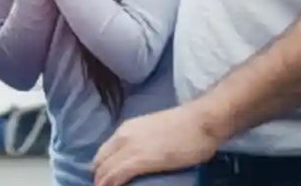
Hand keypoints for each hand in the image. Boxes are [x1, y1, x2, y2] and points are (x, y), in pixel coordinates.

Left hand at [91, 105, 222, 185]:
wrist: (201, 121)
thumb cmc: (186, 127)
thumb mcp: (154, 132)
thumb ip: (143, 143)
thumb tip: (143, 156)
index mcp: (126, 129)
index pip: (103, 153)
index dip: (101, 169)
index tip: (105, 181)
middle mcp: (122, 136)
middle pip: (99, 163)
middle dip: (99, 178)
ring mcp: (130, 148)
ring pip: (104, 172)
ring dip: (103, 184)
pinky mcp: (139, 160)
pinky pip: (115, 176)